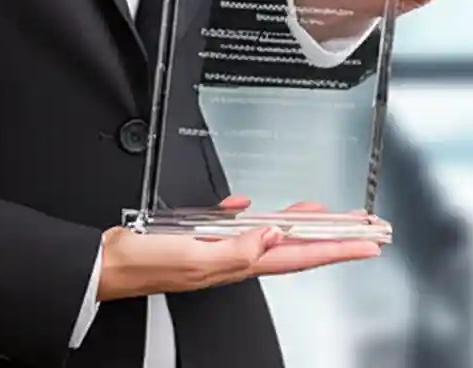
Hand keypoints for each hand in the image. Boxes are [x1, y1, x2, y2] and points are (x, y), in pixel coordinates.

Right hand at [96, 197, 381, 301]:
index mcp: (237, 263)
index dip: (337, 248)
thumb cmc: (141, 264)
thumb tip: (273, 236)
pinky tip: (254, 206)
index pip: (299, 255)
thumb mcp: (190, 256)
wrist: (105, 265)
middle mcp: (235, 258)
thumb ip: (233, 249)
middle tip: (364, 227)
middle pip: (296, 247)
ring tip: (328, 215)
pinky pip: (237, 226)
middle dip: (333, 237)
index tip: (367, 242)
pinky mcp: (202, 238)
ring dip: (303, 225)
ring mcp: (220, 249)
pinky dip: (252, 216)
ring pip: (273, 236)